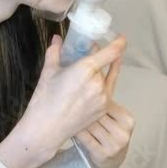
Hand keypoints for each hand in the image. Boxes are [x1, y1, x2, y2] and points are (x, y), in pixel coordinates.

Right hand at [0, 33, 126, 167]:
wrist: (46, 129)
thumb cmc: (45, 98)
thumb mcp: (48, 72)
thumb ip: (55, 52)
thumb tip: (57, 38)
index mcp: (87, 69)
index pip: (112, 52)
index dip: (119, 43)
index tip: (121, 38)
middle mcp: (99, 83)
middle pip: (104, 65)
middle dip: (96, 61)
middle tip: (84, 60)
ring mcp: (103, 98)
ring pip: (105, 80)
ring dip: (97, 76)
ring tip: (82, 79)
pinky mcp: (103, 110)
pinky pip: (105, 93)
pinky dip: (98, 88)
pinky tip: (86, 91)